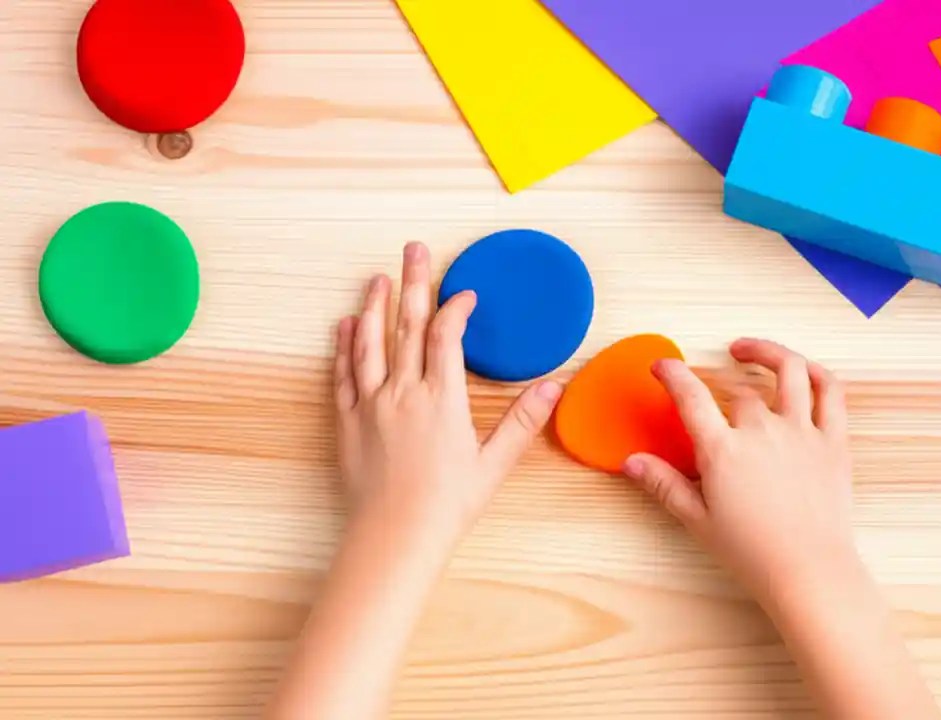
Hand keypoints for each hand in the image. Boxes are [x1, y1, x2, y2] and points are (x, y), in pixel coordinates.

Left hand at [332, 241, 563, 545]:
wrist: (394, 538)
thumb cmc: (448, 505)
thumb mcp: (494, 463)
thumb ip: (522, 421)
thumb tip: (554, 386)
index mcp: (442, 399)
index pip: (446, 336)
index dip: (455, 308)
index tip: (465, 293)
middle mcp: (403, 392)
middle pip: (406, 326)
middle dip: (412, 283)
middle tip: (414, 250)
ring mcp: (370, 405)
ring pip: (369, 343)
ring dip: (374, 306)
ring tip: (379, 277)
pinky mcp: (347, 422)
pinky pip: (343, 374)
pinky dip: (344, 346)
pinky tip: (347, 325)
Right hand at [622, 338, 857, 610]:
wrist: (808, 571)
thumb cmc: (752, 552)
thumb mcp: (698, 519)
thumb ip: (663, 484)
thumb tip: (630, 461)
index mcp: (723, 451)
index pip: (691, 397)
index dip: (674, 375)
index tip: (663, 366)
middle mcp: (762, 431)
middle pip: (738, 390)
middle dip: (719, 383)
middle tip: (709, 390)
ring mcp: (802, 431)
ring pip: (788, 371)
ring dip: (767, 352)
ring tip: (747, 350)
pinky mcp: (833, 440)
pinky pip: (830, 392)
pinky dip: (816, 372)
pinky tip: (802, 368)